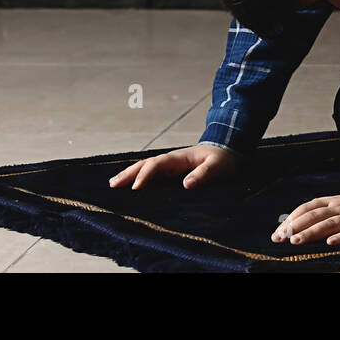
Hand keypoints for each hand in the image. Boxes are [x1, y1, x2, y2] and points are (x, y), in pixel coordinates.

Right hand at [108, 144, 236, 189]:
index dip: (146, 175)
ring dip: (129, 175)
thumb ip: (204, 174)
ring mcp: (169, 166)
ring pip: (145, 168)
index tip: (135, 188)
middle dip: (129, 173)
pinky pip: (151, 175)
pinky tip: (128, 186)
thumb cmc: (222, 160)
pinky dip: (138, 179)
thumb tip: (187, 184)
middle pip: (145, 164)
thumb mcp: (218, 166)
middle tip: (113, 184)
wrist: (226, 151)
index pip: (158, 164)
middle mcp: (170, 161)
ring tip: (113, 184)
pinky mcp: (171, 173)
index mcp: (179, 158)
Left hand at [272, 189, 339, 246]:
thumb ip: (332, 210)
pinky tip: (331, 243)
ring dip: (311, 232)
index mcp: (338, 200)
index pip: (309, 207)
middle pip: (315, 215)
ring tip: (296, 241)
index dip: (293, 218)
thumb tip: (309, 221)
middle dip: (295, 227)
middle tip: (279, 237)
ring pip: (330, 223)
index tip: (279, 230)